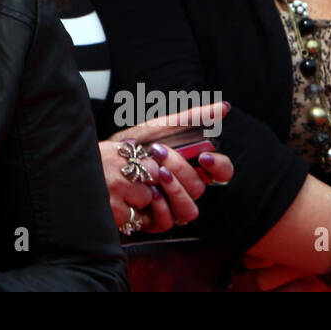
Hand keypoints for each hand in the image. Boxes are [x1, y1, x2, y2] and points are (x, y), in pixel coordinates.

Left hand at [105, 101, 233, 232]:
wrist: (105, 160)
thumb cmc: (136, 144)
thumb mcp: (163, 127)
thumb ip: (194, 117)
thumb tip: (225, 107)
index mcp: (193, 169)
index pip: (222, 173)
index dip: (219, 167)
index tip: (203, 157)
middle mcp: (186, 190)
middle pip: (200, 188)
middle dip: (180, 169)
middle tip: (159, 153)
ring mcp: (173, 207)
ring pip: (189, 211)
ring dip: (174, 190)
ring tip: (156, 172)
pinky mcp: (156, 221)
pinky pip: (169, 223)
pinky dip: (161, 208)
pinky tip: (150, 192)